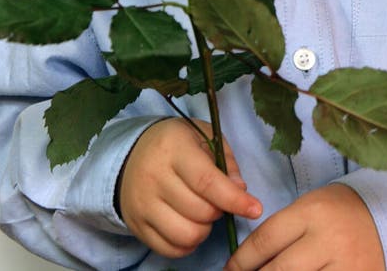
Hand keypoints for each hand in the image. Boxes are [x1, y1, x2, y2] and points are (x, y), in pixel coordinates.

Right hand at [119, 117, 262, 258]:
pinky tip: (189, 225)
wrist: (131, 153)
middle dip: (219, 211)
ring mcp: (142, 203)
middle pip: (200, 212)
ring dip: (204, 230)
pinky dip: (187, 244)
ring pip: (187, 235)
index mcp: (174, 148)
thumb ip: (226, 161)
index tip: (255, 209)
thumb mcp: (203, 137)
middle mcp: (154, 175)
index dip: (234, 199)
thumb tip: (241, 190)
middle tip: (216, 200)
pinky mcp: (136, 225)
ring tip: (202, 214)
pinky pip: (170, 250)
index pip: (206, 181)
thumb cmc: (176, 144)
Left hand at [224, 183, 384, 270]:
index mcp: (311, 213)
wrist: (382, 218)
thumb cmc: (334, 212)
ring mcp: (344, 266)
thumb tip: (248, 262)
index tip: (228, 270)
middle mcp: (327, 240)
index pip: (266, 239)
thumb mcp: (307, 209)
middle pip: (279, 270)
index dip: (241, 260)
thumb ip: (281, 233)